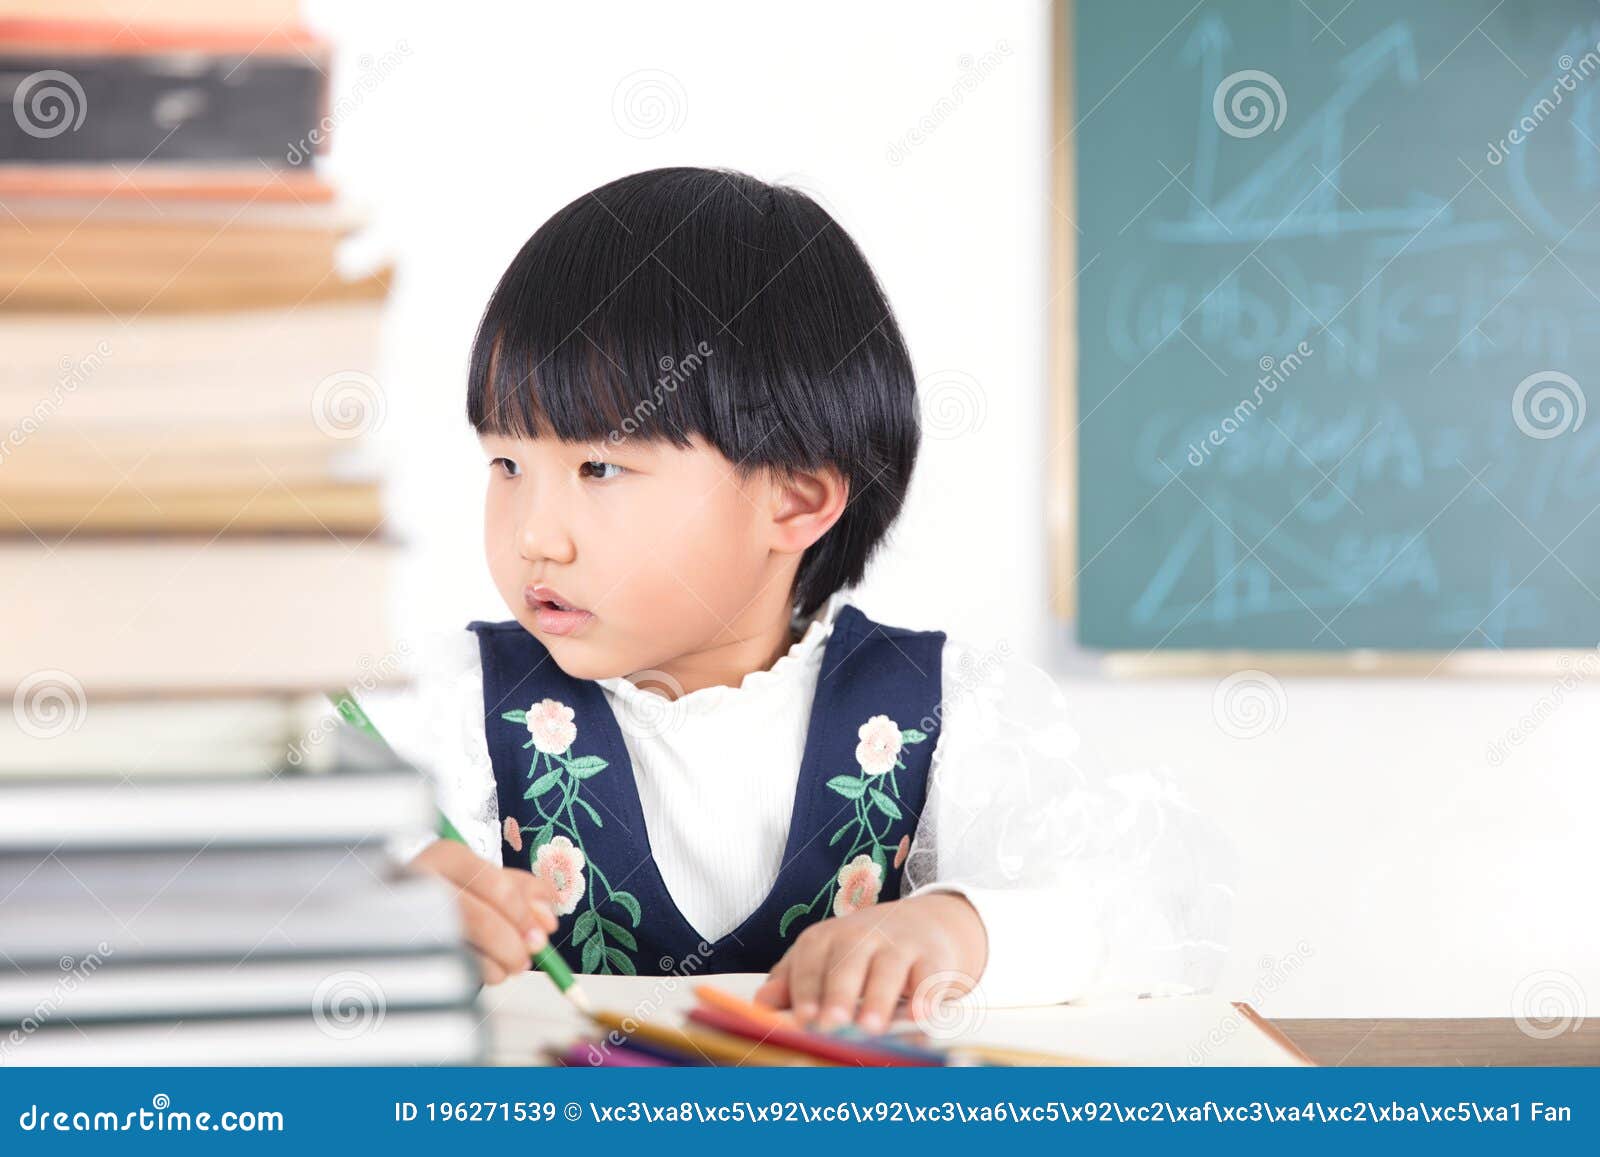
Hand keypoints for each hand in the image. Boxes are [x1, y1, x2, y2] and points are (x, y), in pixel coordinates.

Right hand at [410, 838, 559, 983]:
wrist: (394, 908)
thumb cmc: (451, 890)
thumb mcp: (487, 878)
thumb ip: (523, 892)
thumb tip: (548, 921)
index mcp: (448, 856)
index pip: (497, 887)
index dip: (525, 916)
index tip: (543, 933)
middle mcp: (422, 882)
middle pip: (482, 920)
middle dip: (515, 945)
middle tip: (530, 955)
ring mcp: (408, 916)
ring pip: (466, 949)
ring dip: (501, 963)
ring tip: (511, 964)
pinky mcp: (405, 947)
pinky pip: (453, 967)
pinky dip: (481, 974)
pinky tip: (488, 968)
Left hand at [753, 893, 986, 1032]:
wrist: (921, 924)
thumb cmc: (861, 951)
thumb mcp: (823, 958)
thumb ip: (791, 982)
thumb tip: (759, 1007)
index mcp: (824, 939)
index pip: (809, 963)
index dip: (804, 991)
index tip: (801, 1019)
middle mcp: (860, 936)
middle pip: (847, 965)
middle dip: (838, 995)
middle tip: (830, 1025)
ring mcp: (898, 944)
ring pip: (887, 971)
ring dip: (878, 1000)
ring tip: (870, 1028)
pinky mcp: (932, 956)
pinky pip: (928, 975)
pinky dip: (925, 995)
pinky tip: (920, 1015)